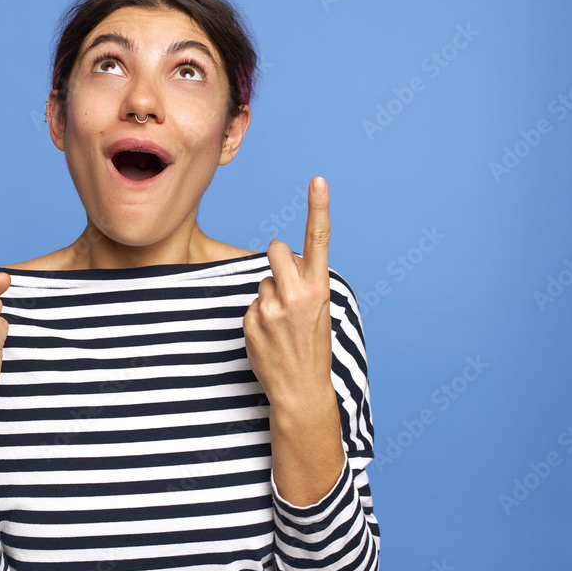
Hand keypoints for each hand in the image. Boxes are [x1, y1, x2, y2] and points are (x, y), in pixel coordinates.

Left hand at [243, 177, 332, 410]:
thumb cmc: (312, 348)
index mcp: (320, 289)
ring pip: (262, 281)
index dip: (319, 208)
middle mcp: (297, 294)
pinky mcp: (252, 321)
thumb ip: (305, 284)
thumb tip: (283, 262)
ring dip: (269, 296)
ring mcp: (272, 308)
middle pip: (276, 250)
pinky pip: (251, 305)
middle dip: (278, 260)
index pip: (318, 241)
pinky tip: (270, 337)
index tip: (317, 180)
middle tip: (286, 286)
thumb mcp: (319, 312)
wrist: (301, 389)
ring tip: (282, 325)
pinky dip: (258, 318)